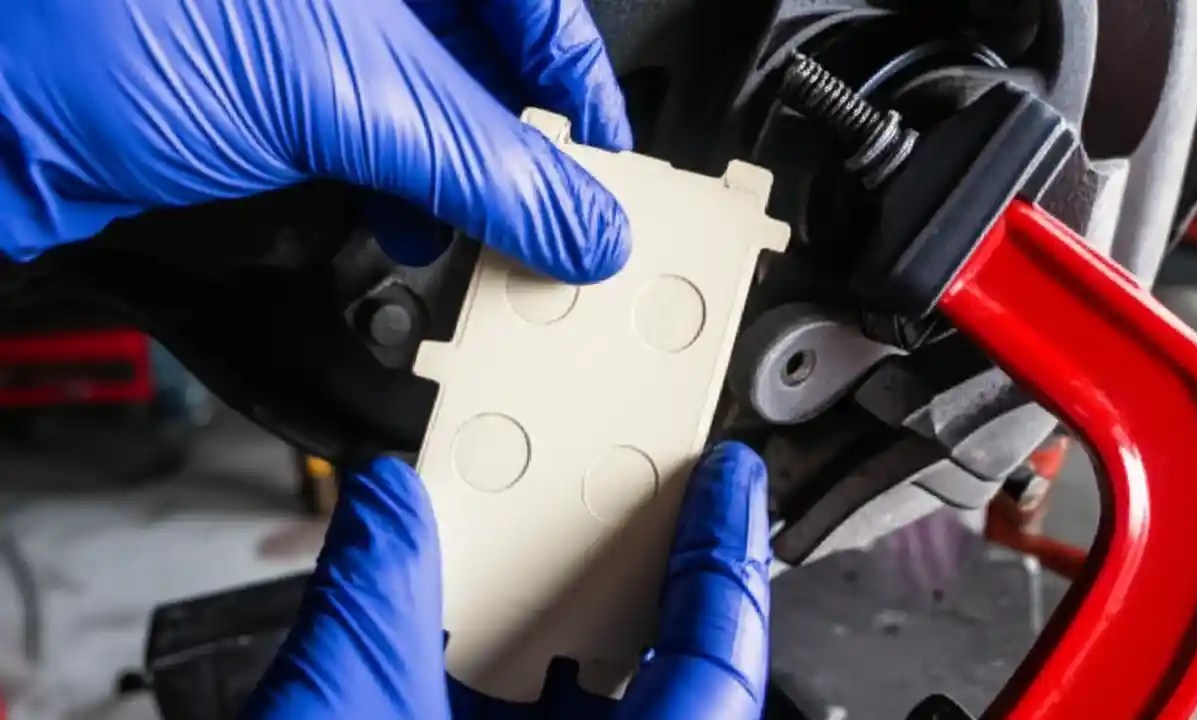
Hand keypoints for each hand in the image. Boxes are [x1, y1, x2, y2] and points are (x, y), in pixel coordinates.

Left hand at [0, 0, 631, 281]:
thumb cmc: (101, 22)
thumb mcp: (346, 92)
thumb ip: (487, 165)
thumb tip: (583, 222)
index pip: (533, 1)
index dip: (578, 79)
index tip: (607, 162)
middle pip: (489, 60)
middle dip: (524, 148)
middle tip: (558, 217)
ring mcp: (316, 42)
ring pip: (434, 117)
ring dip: (466, 187)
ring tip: (488, 237)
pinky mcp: (278, 110)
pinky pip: (378, 156)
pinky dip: (405, 202)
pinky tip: (408, 231)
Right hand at [242, 442, 770, 718]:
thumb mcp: (343, 712)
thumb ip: (375, 591)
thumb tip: (388, 504)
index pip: (721, 663)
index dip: (727, 556)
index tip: (729, 484)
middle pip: (673, 685)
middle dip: (646, 587)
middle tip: (629, 509)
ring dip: (577, 646)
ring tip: (545, 571)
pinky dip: (530, 703)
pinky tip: (482, 662)